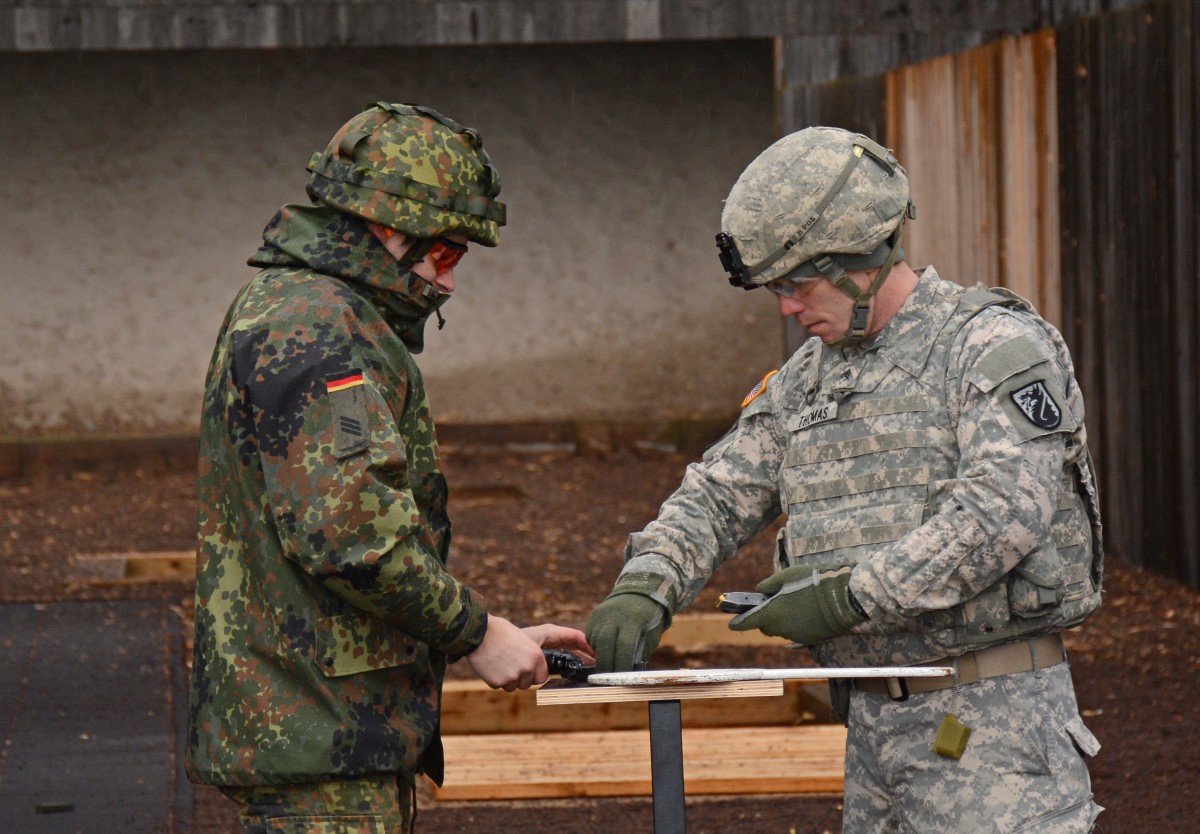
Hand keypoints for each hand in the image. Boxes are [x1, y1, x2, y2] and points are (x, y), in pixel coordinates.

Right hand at [466, 616, 589, 690]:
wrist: (479, 632)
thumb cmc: (501, 632)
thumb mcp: (524, 640)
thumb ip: (532, 656)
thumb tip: (535, 669)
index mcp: (536, 656)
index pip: (541, 678)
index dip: (533, 674)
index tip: (526, 670)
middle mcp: (527, 668)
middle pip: (526, 684)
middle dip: (518, 678)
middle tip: (508, 663)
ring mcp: (512, 677)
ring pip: (511, 687)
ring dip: (506, 679)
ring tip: (499, 661)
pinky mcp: (497, 682)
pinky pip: (498, 685)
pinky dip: (494, 678)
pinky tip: (490, 664)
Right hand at [585, 572, 674, 672]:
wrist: (639, 593)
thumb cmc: (649, 620)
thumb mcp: (650, 635)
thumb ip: (638, 652)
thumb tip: (628, 672)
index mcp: (633, 620)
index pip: (625, 647)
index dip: (622, 664)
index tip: (622, 677)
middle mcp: (615, 616)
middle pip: (605, 645)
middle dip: (606, 664)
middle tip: (608, 678)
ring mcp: (603, 614)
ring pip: (595, 641)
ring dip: (600, 656)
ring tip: (608, 664)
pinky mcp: (595, 615)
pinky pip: (591, 635)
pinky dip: (596, 646)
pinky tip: (604, 651)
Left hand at [728, 564, 866, 645]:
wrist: (843, 597)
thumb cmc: (813, 582)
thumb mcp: (786, 576)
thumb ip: (769, 584)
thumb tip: (760, 591)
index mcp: (772, 613)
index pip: (748, 622)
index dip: (738, 622)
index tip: (732, 624)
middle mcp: (782, 629)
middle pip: (766, 627)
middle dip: (765, 618)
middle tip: (772, 603)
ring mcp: (797, 636)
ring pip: (783, 630)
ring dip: (783, 620)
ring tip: (794, 603)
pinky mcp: (811, 639)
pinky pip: (797, 633)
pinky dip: (797, 624)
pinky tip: (806, 612)